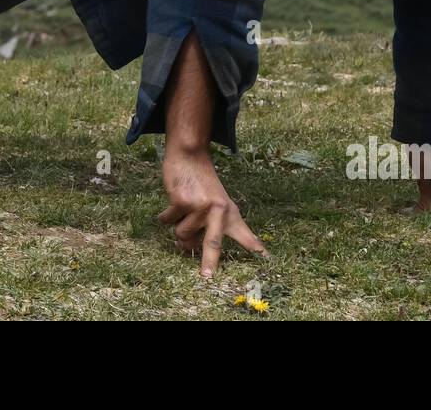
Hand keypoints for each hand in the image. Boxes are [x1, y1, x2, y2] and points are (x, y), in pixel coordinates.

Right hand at [158, 146, 266, 276]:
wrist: (190, 155)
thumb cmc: (201, 181)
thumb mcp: (216, 200)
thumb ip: (208, 224)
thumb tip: (186, 248)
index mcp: (229, 211)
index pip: (243, 232)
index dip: (253, 245)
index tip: (265, 257)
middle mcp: (217, 210)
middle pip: (213, 243)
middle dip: (209, 261)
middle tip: (206, 276)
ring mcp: (200, 207)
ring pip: (182, 234)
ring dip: (177, 226)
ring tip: (182, 208)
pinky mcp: (182, 202)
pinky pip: (168, 221)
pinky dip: (165, 216)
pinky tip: (171, 201)